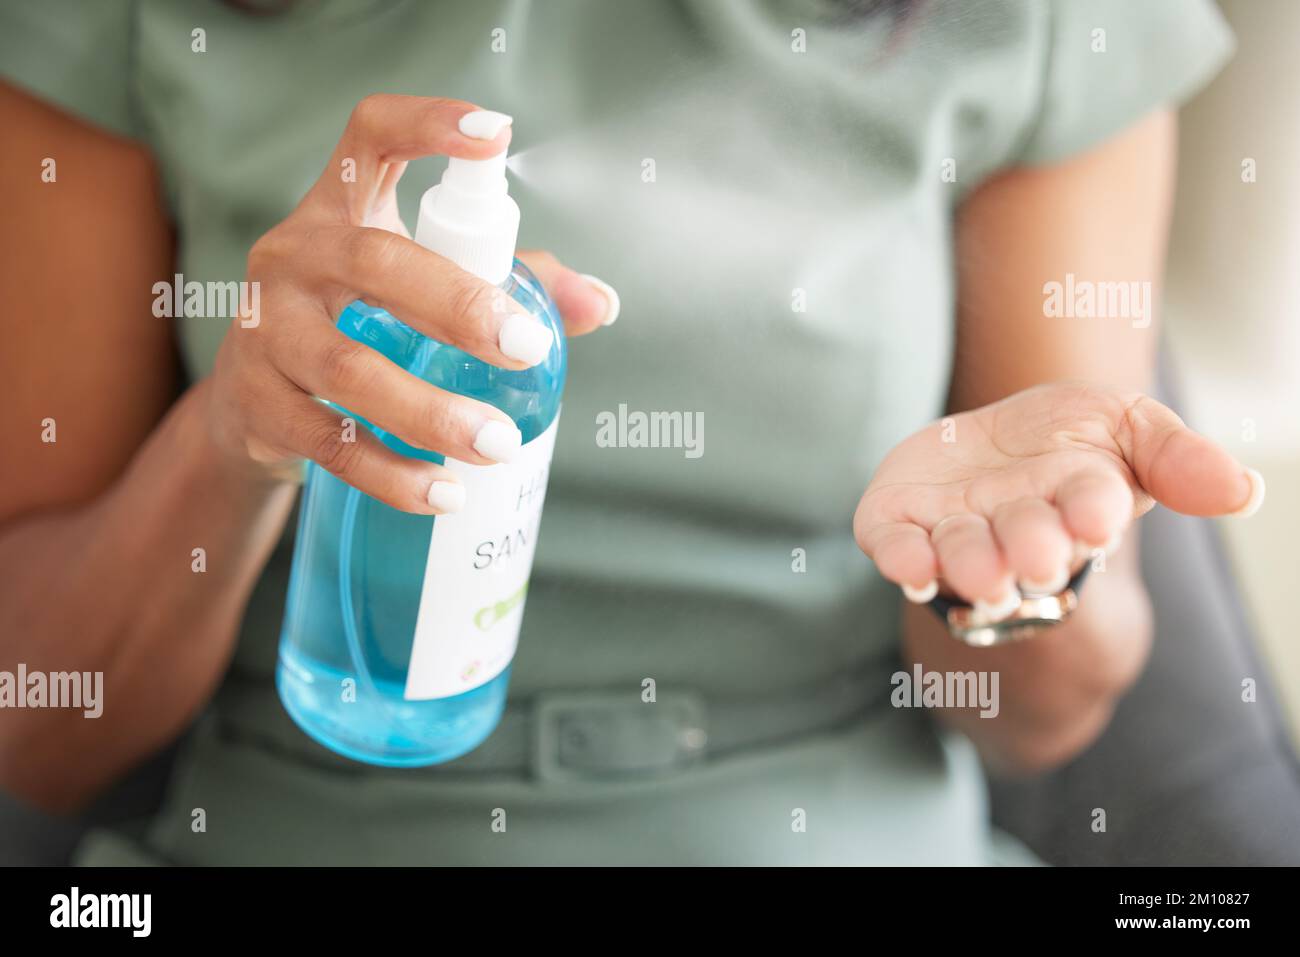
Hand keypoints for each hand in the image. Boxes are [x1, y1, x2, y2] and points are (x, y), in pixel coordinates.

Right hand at [206, 95, 617, 512]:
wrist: (251, 409)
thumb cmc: (361, 329)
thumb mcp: (424, 293)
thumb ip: (515, 287)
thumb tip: (602, 304)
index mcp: (341, 211)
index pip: (371, 137)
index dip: (429, 125)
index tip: (498, 137)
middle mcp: (292, 255)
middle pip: (375, 264)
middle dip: (459, 307)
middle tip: (527, 349)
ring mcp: (262, 328)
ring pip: (349, 369)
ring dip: (431, 412)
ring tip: (499, 444)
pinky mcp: (253, 402)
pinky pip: (328, 442)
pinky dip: (391, 474)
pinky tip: (444, 493)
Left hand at [854, 382, 1263, 616]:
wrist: (990, 445)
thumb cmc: (1065, 442)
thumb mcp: (1129, 429)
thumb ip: (1177, 458)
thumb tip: (1244, 493)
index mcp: (1077, 505)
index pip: (1090, 510)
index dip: (1093, 512)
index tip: (1096, 514)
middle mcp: (1014, 530)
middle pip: (1025, 544)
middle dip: (1032, 548)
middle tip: (1039, 556)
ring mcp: (952, 530)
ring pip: (961, 556)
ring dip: (970, 564)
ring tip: (981, 573)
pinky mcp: (895, 523)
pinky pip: (894, 547)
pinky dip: (902, 557)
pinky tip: (909, 564)